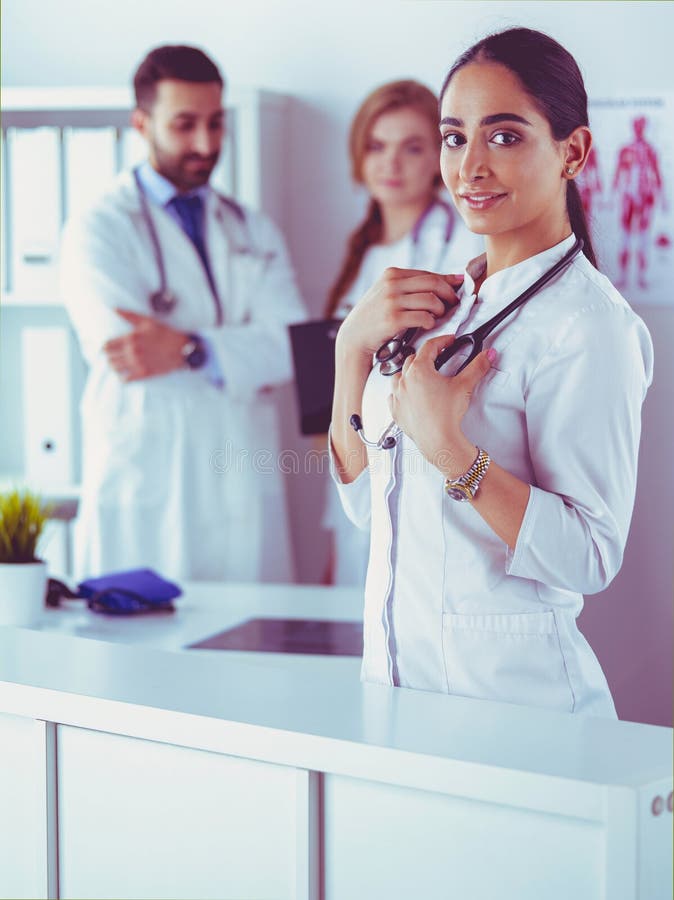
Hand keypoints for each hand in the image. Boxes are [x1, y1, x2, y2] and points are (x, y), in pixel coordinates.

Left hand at [104, 309, 187, 381]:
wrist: (182, 349)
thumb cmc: (165, 333)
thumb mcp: (147, 321)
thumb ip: (129, 315)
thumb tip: (114, 309)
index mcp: (131, 338)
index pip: (107, 345)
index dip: (104, 347)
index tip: (106, 348)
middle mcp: (132, 352)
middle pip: (109, 358)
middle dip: (108, 357)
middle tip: (111, 356)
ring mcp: (138, 364)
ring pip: (115, 368)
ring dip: (113, 367)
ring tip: (116, 365)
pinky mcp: (144, 373)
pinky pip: (126, 379)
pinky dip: (122, 378)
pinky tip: (123, 375)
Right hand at [336, 267, 462, 364]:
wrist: (354, 337)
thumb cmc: (375, 316)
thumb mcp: (389, 294)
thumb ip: (413, 286)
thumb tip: (451, 278)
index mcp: (391, 274)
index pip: (428, 274)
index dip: (447, 283)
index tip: (456, 291)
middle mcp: (391, 284)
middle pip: (433, 283)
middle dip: (449, 294)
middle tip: (454, 305)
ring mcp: (391, 301)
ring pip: (431, 300)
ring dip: (440, 310)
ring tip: (438, 317)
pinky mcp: (393, 319)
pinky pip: (424, 317)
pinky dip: (431, 322)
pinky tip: (428, 325)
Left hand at [388, 334, 495, 476]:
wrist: (438, 440)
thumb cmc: (446, 415)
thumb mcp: (464, 386)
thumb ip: (477, 367)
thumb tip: (488, 355)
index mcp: (419, 370)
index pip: (430, 347)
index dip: (442, 341)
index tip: (449, 341)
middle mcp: (405, 381)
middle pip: (412, 359)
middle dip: (426, 356)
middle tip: (438, 357)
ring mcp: (398, 396)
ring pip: (399, 376)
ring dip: (409, 372)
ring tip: (421, 374)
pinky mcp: (396, 411)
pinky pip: (393, 396)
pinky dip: (400, 392)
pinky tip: (408, 393)